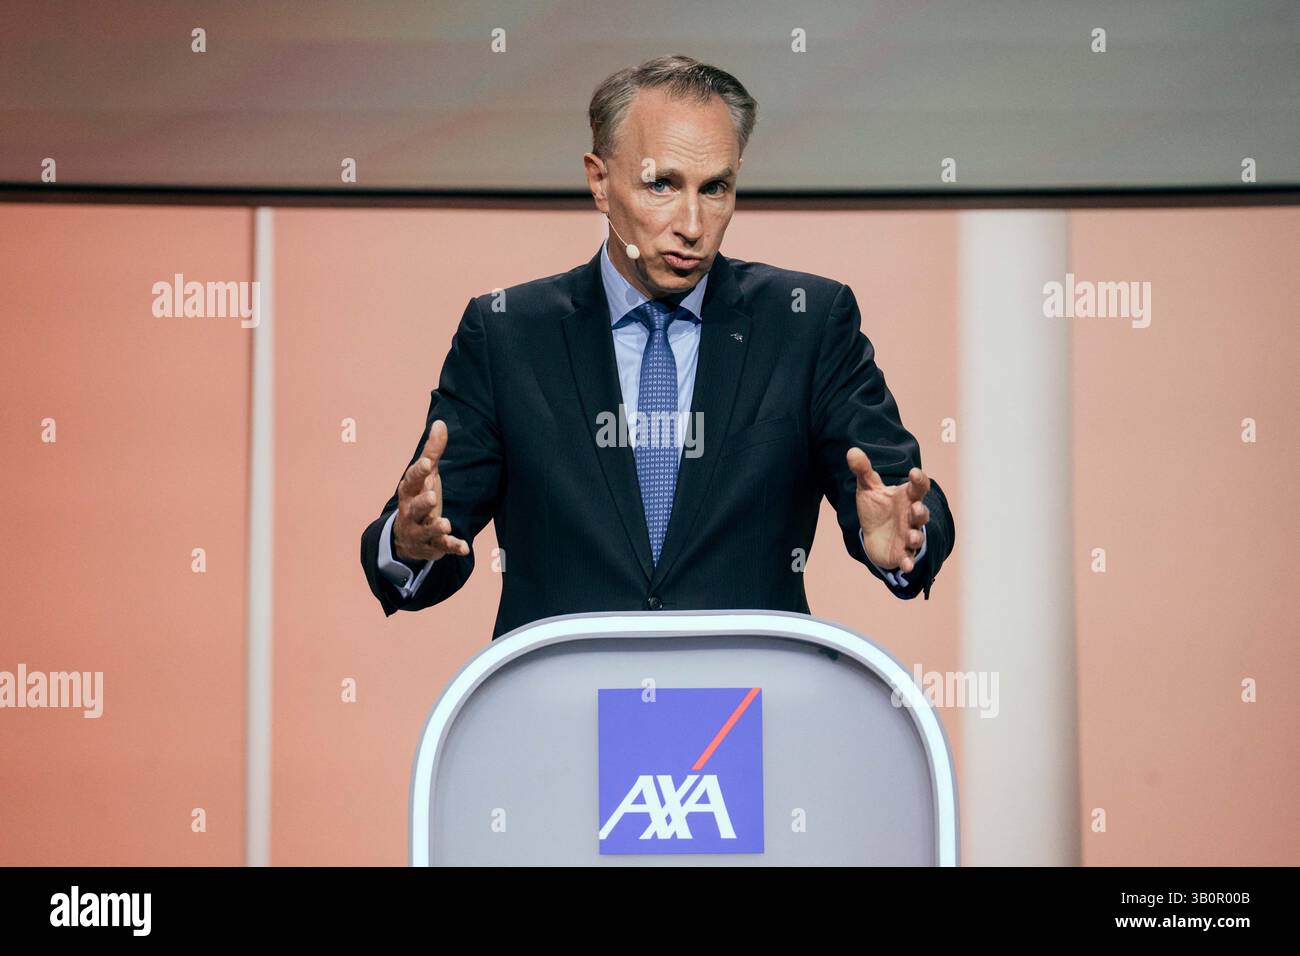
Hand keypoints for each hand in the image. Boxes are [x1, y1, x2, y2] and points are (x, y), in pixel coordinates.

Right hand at [393, 420, 470, 561]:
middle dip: (422, 502)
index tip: (427, 464)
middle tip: (432, 497)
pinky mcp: (432, 546)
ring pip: (426, 530)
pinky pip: (441, 547)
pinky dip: (452, 547)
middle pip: (415, 507)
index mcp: (409, 491)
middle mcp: (411, 511)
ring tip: (445, 524)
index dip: (419, 472)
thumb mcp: (426, 475)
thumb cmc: (419, 497)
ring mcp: (420, 530)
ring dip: (435, 527)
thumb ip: (433, 451)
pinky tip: (464, 547)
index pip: (412, 480)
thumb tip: (440, 422)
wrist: (406, 537)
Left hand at [846, 447, 929, 573]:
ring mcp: (908, 536)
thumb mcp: (868, 488)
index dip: (919, 479)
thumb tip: (851, 451)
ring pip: (917, 537)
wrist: (872, 535)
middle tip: (915, 508)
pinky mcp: (903, 553)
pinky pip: (908, 558)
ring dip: (916, 537)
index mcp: (907, 497)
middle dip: (920, 511)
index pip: (918, 487)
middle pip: (922, 513)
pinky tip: (906, 566)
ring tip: (911, 536)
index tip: (914, 472)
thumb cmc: (877, 509)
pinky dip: (908, 562)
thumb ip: (864, 470)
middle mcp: (911, 516)